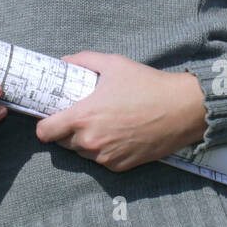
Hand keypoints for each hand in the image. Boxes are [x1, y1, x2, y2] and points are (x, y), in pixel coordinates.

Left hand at [35, 52, 207, 172]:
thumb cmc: (147, 85)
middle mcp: (91, 141)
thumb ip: (83, 60)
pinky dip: (103, 150)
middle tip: (81, 115)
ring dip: (85, 141)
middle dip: (66, 130)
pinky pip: (101, 160)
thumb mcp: (113, 64)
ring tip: (101, 123)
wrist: (182, 110)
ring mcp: (106, 157)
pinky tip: (117, 133)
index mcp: (83, 117)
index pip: (45, 132)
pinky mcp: (121, 166)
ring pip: (82, 153)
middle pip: (62, 143)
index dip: (44, 124)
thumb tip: (64, 62)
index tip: (51, 117)